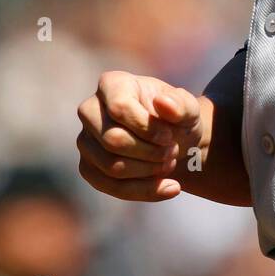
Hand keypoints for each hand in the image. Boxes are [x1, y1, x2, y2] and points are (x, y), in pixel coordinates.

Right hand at [77, 70, 207, 201]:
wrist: (172, 142)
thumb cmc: (177, 118)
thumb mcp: (189, 109)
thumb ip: (181, 105)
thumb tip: (163, 103)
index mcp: (112, 84)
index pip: (119, 107)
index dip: (146, 127)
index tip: (168, 136)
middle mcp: (90, 109)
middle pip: (112, 140)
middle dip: (149, 152)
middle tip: (171, 151)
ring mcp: (85, 140)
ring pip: (112, 166)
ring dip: (148, 172)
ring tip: (169, 163)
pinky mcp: (88, 168)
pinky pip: (110, 187)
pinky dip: (144, 191)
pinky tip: (169, 187)